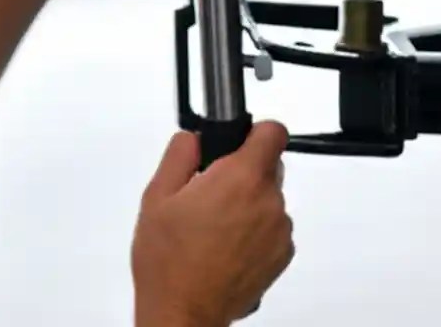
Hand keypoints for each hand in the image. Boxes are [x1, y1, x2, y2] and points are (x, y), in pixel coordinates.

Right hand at [132, 123, 294, 326]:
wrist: (184, 313)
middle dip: (243, 172)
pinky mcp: (282, 255)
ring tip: (214, 227)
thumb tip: (193, 138)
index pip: (273, 132)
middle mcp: (268, 201)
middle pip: (269, 166)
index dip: (255, 132)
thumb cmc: (170, 262)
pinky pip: (273, 228)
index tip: (240, 142)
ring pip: (269, 199)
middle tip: (211, 192)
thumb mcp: (157, 196)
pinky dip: (256, 232)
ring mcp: (279, 230)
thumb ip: (180, 155)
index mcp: (241, 179)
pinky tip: (226, 246)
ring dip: (249, 205)